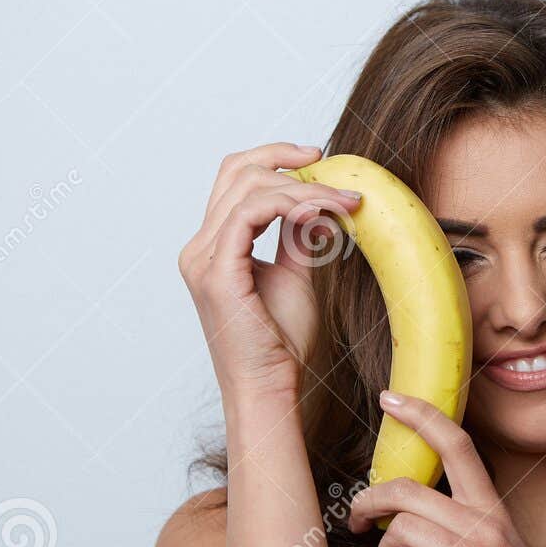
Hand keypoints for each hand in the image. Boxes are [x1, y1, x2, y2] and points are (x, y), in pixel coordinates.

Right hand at [178, 142, 363, 399]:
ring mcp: (203, 258)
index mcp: (214, 246)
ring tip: (345, 201)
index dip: (276, 159)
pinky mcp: (216, 272)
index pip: (237, 180)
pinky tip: (321, 211)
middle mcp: (200, 247)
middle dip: (287, 159)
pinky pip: (250, 215)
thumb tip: (316, 204)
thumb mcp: (296, 277)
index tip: (320, 159)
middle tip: (335, 171)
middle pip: (236, 171)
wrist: (271, 387)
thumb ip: (298, 238)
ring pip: (248, 189)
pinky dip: (290, 205)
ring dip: (303, 188)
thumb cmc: (282, 344)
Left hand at [346, 392, 545, 546]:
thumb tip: (414, 522)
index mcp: (495, 512)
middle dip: (367, 503)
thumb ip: (468, 529)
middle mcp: (485, 528)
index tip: (390, 399)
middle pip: (405, 491)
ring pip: (398, 535)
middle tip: (357, 521)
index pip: (457, 446)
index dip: (421, 416)